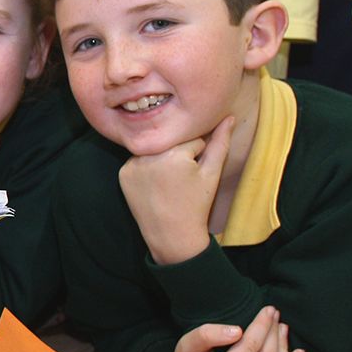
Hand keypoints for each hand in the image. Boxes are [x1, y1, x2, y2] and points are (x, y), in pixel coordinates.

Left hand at [118, 116, 233, 265]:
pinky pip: (140, 160)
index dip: (199, 156)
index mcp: (172, 153)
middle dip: (180, 155)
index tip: (193, 176)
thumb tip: (229, 117)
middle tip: (180, 181)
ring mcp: (132, 164)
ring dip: (163, 159)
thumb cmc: (196, 204)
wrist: (171, 234)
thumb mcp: (212, 173)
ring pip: (156, 149)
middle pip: (173, 142)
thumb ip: (221, 142)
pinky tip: (154, 185)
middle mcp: (149, 155)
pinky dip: (148, 168)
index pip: (193, 139)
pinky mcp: (123, 173)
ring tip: (168, 183)